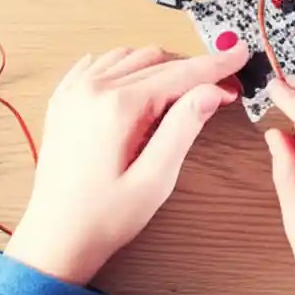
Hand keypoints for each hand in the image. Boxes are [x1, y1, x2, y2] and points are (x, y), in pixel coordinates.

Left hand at [5, 43, 246, 283]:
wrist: (54, 238)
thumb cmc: (105, 218)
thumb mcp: (155, 180)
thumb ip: (183, 128)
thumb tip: (210, 91)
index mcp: (118, 107)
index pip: (180, 74)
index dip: (215, 67)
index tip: (240, 56)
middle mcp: (93, 89)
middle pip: (157, 60)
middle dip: (193, 69)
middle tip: (220, 89)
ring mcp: (73, 92)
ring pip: (130, 56)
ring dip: (161, 66)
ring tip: (183, 92)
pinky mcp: (63, 101)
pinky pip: (99, 64)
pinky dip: (126, 66)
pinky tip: (139, 83)